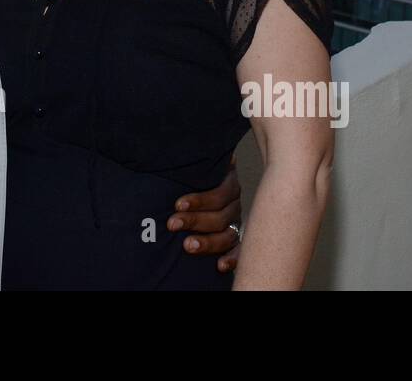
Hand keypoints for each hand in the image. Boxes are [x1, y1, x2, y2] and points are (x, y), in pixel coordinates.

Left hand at [169, 156, 241, 272]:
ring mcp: (236, 222)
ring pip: (227, 235)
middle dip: (194, 221)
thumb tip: (182, 144)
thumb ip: (194, 158)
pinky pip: (239, 251)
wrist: (206, 181)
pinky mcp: (236, 239)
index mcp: (229, 182)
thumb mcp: (197, 164)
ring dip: (208, 242)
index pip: (218, 194)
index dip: (199, 200)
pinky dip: (232, 259)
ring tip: (187, 246)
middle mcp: (235, 203)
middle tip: (172, 223)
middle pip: (220, 216)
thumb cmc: (195, 173)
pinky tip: (219, 266)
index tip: (177, 204)